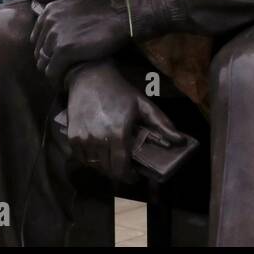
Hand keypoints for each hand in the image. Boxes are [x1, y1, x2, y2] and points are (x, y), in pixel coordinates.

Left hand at [31, 0, 130, 83]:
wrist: (121, 13)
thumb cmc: (102, 5)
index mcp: (49, 11)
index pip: (38, 39)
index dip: (47, 50)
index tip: (58, 56)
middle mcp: (48, 22)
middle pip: (40, 52)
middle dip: (49, 61)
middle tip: (62, 69)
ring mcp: (55, 36)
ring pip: (44, 63)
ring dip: (53, 71)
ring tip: (64, 76)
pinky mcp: (65, 51)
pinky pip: (53, 72)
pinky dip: (57, 80)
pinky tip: (65, 83)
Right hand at [64, 61, 184, 183]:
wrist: (90, 76)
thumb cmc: (120, 91)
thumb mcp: (143, 104)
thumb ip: (162, 124)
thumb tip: (180, 141)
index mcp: (118, 132)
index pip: (121, 167)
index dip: (128, 177)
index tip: (134, 176)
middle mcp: (99, 138)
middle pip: (108, 169)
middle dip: (118, 173)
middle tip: (125, 168)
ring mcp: (83, 138)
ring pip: (94, 165)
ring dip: (104, 167)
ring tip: (112, 160)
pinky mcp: (72, 136)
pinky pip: (81, 158)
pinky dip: (90, 161)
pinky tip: (99, 154)